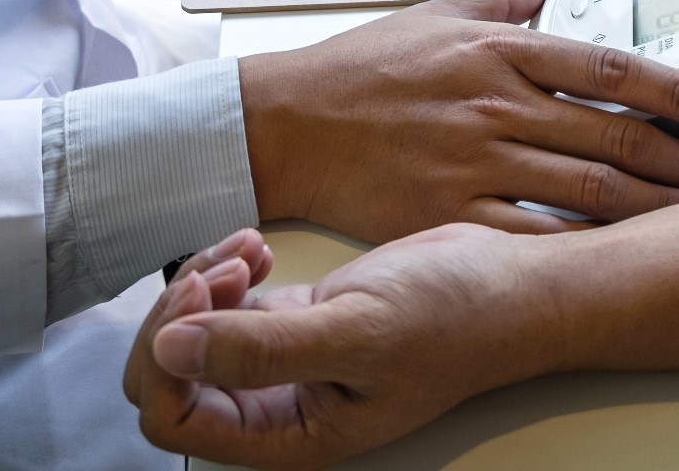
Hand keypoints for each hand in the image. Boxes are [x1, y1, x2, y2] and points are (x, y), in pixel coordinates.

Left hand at [126, 225, 547, 470]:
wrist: (509, 286)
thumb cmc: (455, 320)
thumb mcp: (357, 334)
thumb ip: (261, 349)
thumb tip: (171, 350)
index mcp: (288, 432)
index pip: (176, 420)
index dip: (170, 360)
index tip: (204, 295)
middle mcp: (275, 404)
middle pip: (169, 377)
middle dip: (180, 316)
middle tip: (224, 268)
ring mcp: (281, 360)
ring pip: (190, 335)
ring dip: (203, 284)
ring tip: (249, 250)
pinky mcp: (293, 318)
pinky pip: (225, 303)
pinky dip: (226, 267)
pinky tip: (258, 246)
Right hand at [238, 0, 678, 242]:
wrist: (285, 124)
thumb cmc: (357, 71)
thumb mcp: (433, 14)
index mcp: (502, 52)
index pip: (614, 67)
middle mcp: (498, 106)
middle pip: (615, 135)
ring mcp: (476, 163)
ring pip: (589, 190)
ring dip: (651, 205)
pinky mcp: (450, 215)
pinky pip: (534, 233)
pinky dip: (584, 244)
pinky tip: (619, 252)